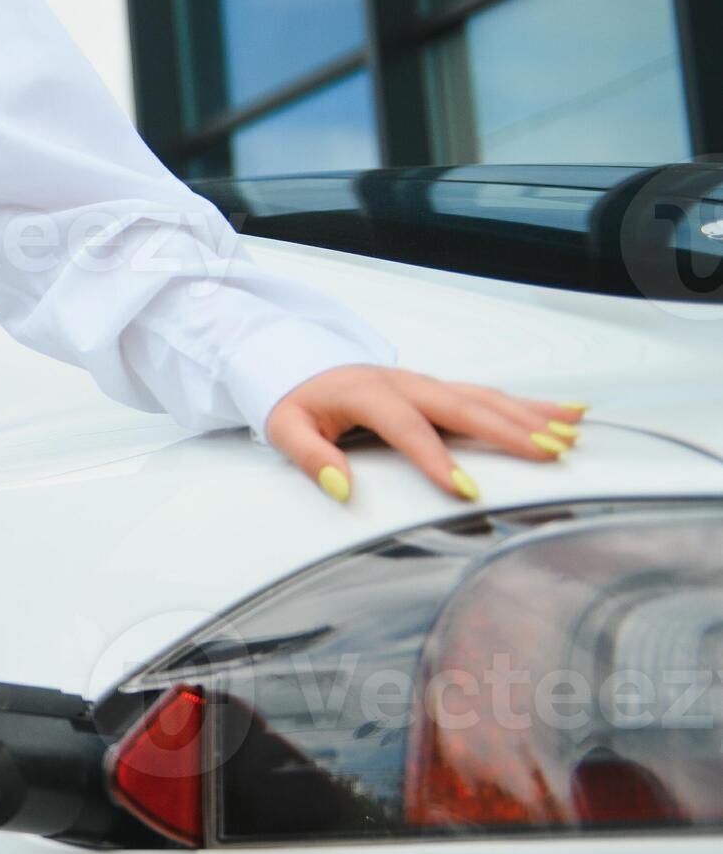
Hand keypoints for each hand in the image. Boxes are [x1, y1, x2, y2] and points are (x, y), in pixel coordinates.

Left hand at [265, 365, 589, 503]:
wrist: (298, 363)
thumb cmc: (296, 398)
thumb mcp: (285, 427)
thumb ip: (310, 457)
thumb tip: (339, 487)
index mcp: (368, 393)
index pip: (408, 428)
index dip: (437, 459)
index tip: (465, 490)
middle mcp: (405, 383)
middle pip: (463, 407)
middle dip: (509, 432)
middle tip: (549, 454)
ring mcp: (426, 383)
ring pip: (485, 399)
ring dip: (529, 417)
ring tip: (568, 436)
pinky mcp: (438, 388)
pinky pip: (488, 394)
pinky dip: (529, 403)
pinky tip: (564, 411)